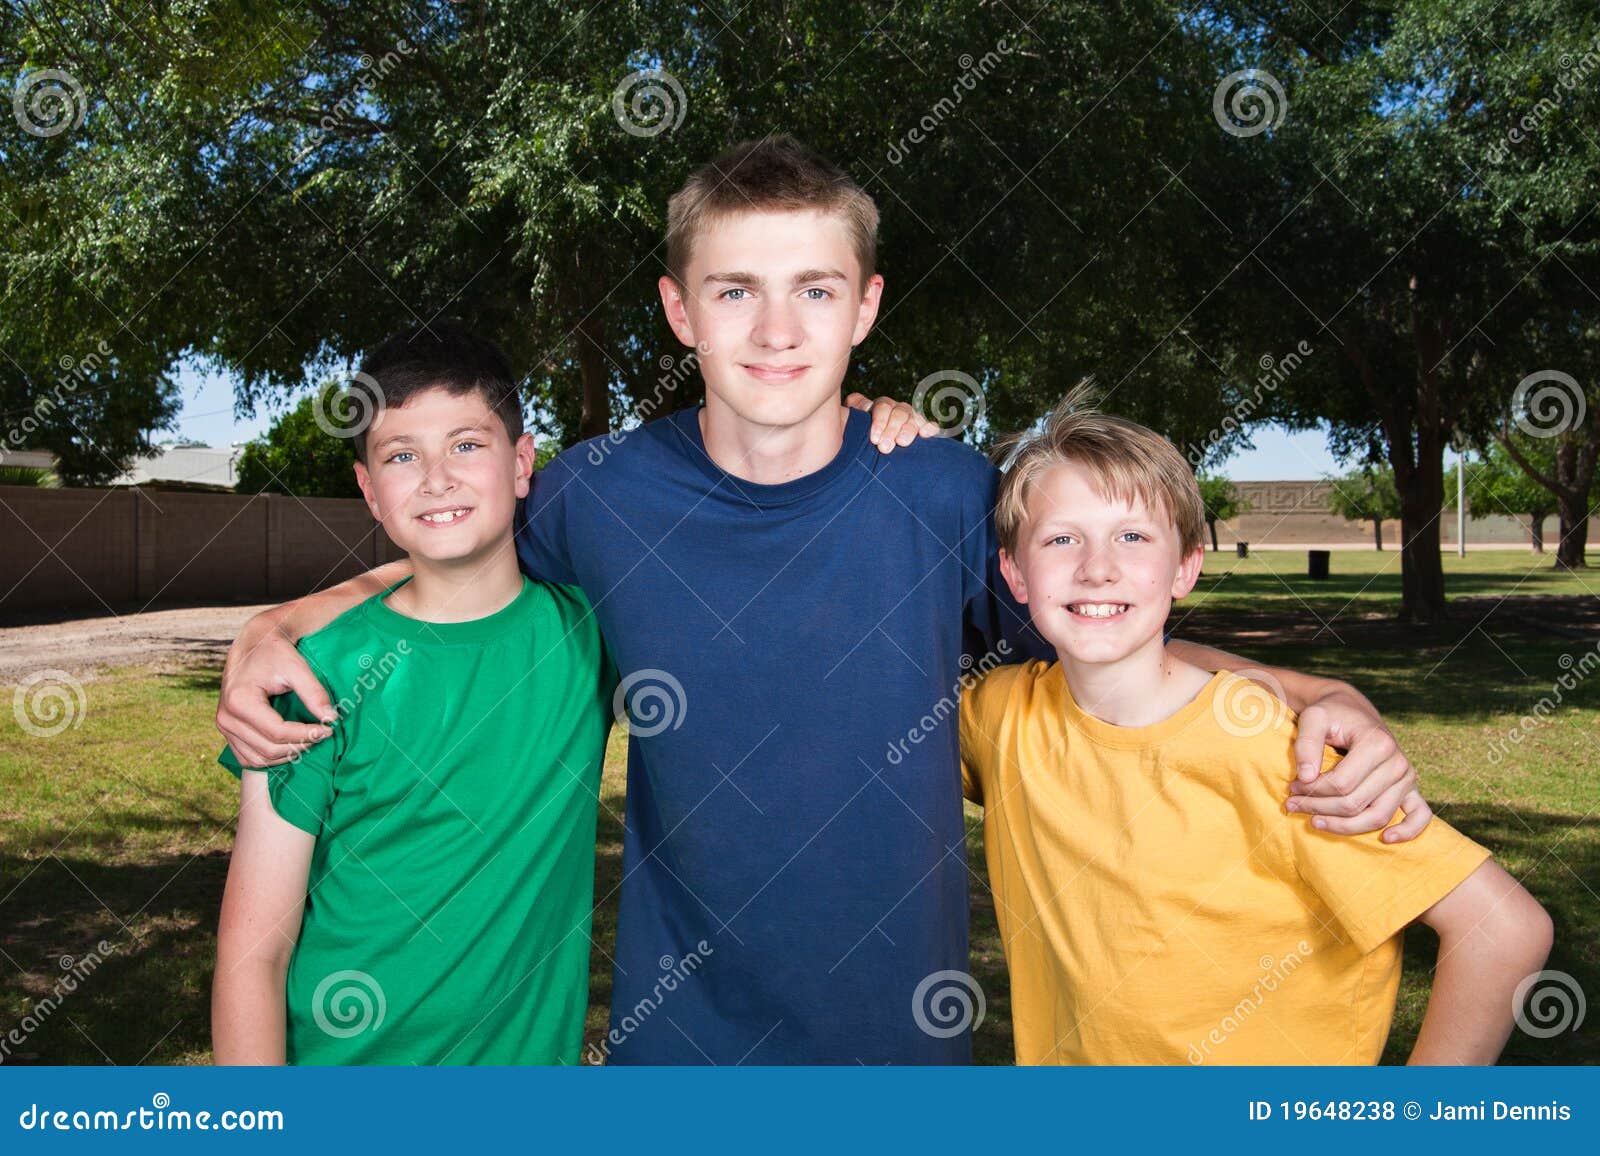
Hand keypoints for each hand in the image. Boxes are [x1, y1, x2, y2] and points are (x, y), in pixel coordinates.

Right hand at [216, 614, 336, 766]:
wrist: (253, 645)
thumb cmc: (274, 652)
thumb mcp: (296, 667)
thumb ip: (314, 693)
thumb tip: (331, 718)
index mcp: (239, 701)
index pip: (277, 732)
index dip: (306, 735)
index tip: (328, 729)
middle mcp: (226, 718)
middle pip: (268, 749)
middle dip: (300, 745)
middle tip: (322, 733)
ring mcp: (224, 727)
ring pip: (259, 759)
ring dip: (287, 755)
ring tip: (309, 740)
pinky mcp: (227, 732)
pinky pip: (249, 758)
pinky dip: (271, 758)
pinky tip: (291, 745)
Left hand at [844, 392, 938, 452]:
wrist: (871, 451)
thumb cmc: (858, 437)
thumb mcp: (851, 424)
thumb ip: (851, 414)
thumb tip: (855, 404)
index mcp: (880, 406)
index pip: (883, 407)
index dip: (880, 422)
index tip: (874, 439)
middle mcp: (896, 409)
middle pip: (899, 413)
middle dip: (892, 429)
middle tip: (885, 447)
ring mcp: (910, 418)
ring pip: (913, 417)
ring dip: (909, 430)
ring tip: (903, 443)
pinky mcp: (922, 429)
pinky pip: (929, 424)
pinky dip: (929, 427)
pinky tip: (926, 434)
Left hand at [1288, 695, 1431, 841]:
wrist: (1352, 711)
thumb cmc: (1331, 715)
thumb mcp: (1313, 718)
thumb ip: (1306, 744)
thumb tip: (1306, 777)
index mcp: (1378, 744)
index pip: (1341, 784)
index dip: (1312, 791)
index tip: (1291, 788)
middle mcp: (1398, 763)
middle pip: (1355, 803)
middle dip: (1319, 808)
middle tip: (1293, 804)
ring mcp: (1407, 778)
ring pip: (1377, 817)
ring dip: (1345, 827)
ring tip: (1315, 822)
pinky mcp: (1411, 788)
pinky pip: (1419, 815)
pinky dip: (1407, 831)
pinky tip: (1386, 839)